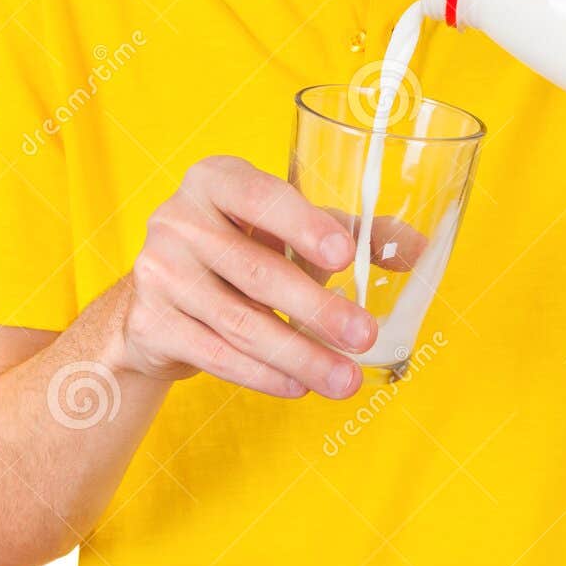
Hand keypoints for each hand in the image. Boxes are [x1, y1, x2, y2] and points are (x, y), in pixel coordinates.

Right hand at [116, 155, 378, 399]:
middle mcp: (178, 218)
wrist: (157, 295)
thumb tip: (416, 248)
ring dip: (299, 356)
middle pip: (256, 271)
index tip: (344, 256)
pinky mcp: (149, 322)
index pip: (261, 197)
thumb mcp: (288, 229)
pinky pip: (215, 355)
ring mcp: (157, 272)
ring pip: (240, 323)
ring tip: (345, 380)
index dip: (303, 225)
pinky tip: (298, 386)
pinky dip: (262, 375)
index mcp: (215, 179)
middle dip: (316, 310)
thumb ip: (353, 232)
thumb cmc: (241, 246)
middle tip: (364, 337)